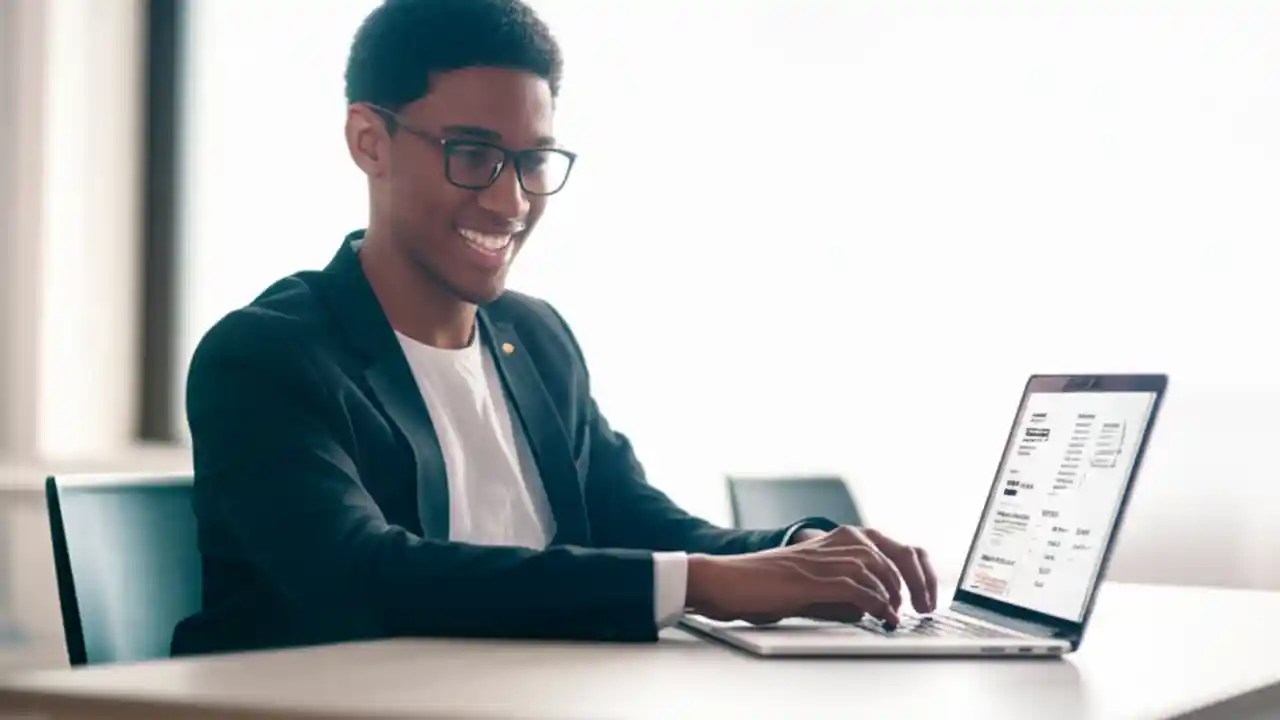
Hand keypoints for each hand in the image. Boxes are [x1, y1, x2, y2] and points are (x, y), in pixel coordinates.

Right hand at [685, 526, 937, 625]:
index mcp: (840, 537)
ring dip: (897, 596)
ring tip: (900, 615)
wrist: (729, 579)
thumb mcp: (815, 582)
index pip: (896, 546)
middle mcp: (838, 541)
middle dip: (918, 582)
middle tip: (923, 608)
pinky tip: (884, 618)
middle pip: (897, 554)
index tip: (928, 595)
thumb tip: (876, 607)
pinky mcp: (814, 579)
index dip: (919, 571)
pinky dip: (877, 605)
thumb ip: (846, 589)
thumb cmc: (766, 583)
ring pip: (881, 570)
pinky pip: (859, 589)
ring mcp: (826, 558)